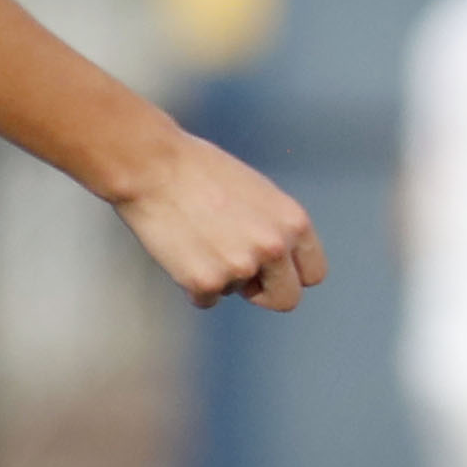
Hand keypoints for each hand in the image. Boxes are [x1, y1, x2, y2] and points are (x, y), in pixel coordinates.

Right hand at [117, 127, 323, 310]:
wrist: (153, 166)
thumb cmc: (201, 171)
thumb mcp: (258, 194)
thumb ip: (274, 227)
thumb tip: (279, 260)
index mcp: (294, 222)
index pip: (313, 273)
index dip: (291, 274)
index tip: (273, 271)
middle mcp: (275, 248)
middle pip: (286, 299)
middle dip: (264, 292)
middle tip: (238, 272)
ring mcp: (241, 268)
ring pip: (238, 294)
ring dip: (221, 277)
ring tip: (199, 238)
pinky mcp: (206, 282)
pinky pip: (205, 299)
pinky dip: (192, 284)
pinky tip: (181, 249)